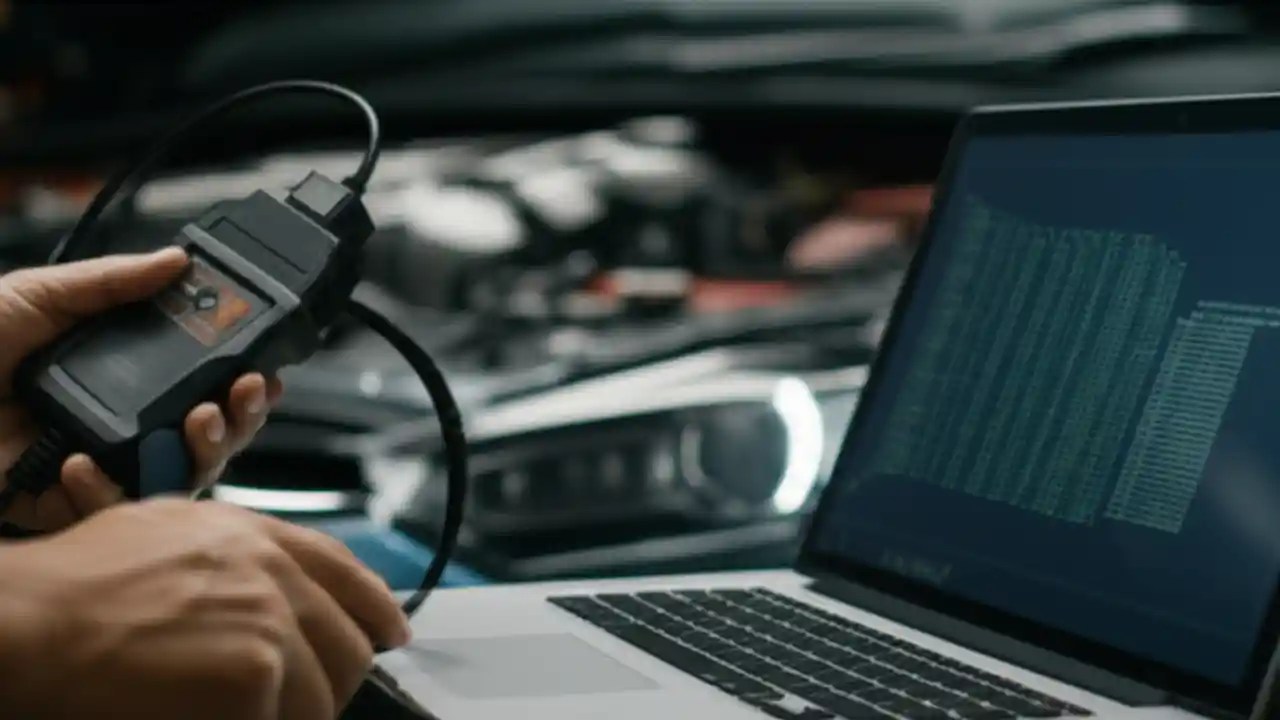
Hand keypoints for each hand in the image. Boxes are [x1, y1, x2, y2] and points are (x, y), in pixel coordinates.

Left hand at [0, 248, 282, 530]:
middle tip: (242, 397)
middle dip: (237, 421)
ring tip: (196, 423)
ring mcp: (93, 467)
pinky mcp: (61, 506)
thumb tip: (176, 260)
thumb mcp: (39, 295)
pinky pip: (111, 515)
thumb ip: (111, 282)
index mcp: (117, 378)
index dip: (237, 385)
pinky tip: (82, 462)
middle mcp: (115, 425)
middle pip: (204, 438)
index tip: (262, 371)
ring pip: (175, 480)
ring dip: (200, 455)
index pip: (197, 387)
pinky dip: (108, 494)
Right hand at [0, 498, 411, 719]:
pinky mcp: (257, 674)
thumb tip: (276, 589)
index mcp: (252, 535)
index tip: (392, 631)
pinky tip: (209, 717)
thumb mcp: (166, 533)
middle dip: (330, 680)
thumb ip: (232, 557)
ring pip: (323, 695)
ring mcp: (271, 623)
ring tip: (240, 713)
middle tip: (295, 702)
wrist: (34, 619)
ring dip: (292, 713)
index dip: (377, 606)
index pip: (345, 570)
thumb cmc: (75, 584)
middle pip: (349, 643)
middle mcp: (273, 573)